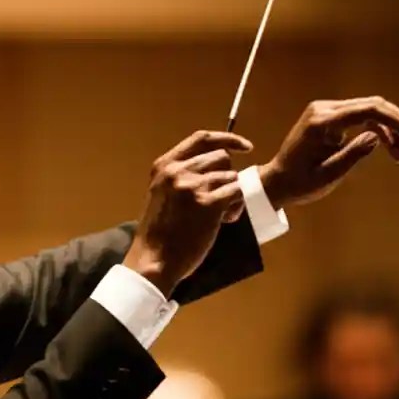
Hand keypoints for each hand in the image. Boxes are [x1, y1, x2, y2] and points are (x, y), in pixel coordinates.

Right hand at [126, 130, 252, 294]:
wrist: (154, 259)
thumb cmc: (158, 232)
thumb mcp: (160, 193)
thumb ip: (179, 176)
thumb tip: (211, 165)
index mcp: (164, 165)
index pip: (202, 139)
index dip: (228, 139)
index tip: (245, 147)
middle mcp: (177, 171)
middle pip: (222, 158)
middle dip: (226, 176)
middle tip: (219, 198)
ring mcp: (193, 186)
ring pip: (231, 177)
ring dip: (231, 195)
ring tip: (219, 215)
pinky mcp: (209, 204)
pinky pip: (236, 193)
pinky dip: (235, 206)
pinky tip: (224, 220)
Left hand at [260, 97, 398, 207]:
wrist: (277, 182)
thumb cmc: (299, 182)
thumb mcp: (330, 174)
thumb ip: (354, 154)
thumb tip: (378, 137)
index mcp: (322, 122)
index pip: (367, 110)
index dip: (395, 121)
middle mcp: (323, 110)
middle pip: (371, 106)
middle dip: (395, 125)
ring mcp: (325, 111)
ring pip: (367, 111)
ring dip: (387, 130)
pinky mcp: (328, 118)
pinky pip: (358, 117)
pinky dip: (375, 130)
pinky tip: (387, 147)